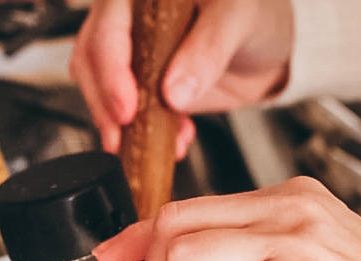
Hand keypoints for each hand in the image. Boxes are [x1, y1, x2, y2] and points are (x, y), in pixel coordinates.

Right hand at [70, 0, 293, 155]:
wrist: (267, 48)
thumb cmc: (254, 15)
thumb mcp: (238, 19)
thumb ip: (208, 50)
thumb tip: (174, 93)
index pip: (108, 26)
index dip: (111, 69)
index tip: (127, 107)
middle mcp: (128, 18)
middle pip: (92, 59)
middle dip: (105, 103)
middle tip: (125, 131)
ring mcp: (131, 53)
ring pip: (100, 89)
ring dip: (121, 124)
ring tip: (147, 145)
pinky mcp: (140, 86)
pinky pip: (126, 112)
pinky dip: (143, 134)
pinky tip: (173, 142)